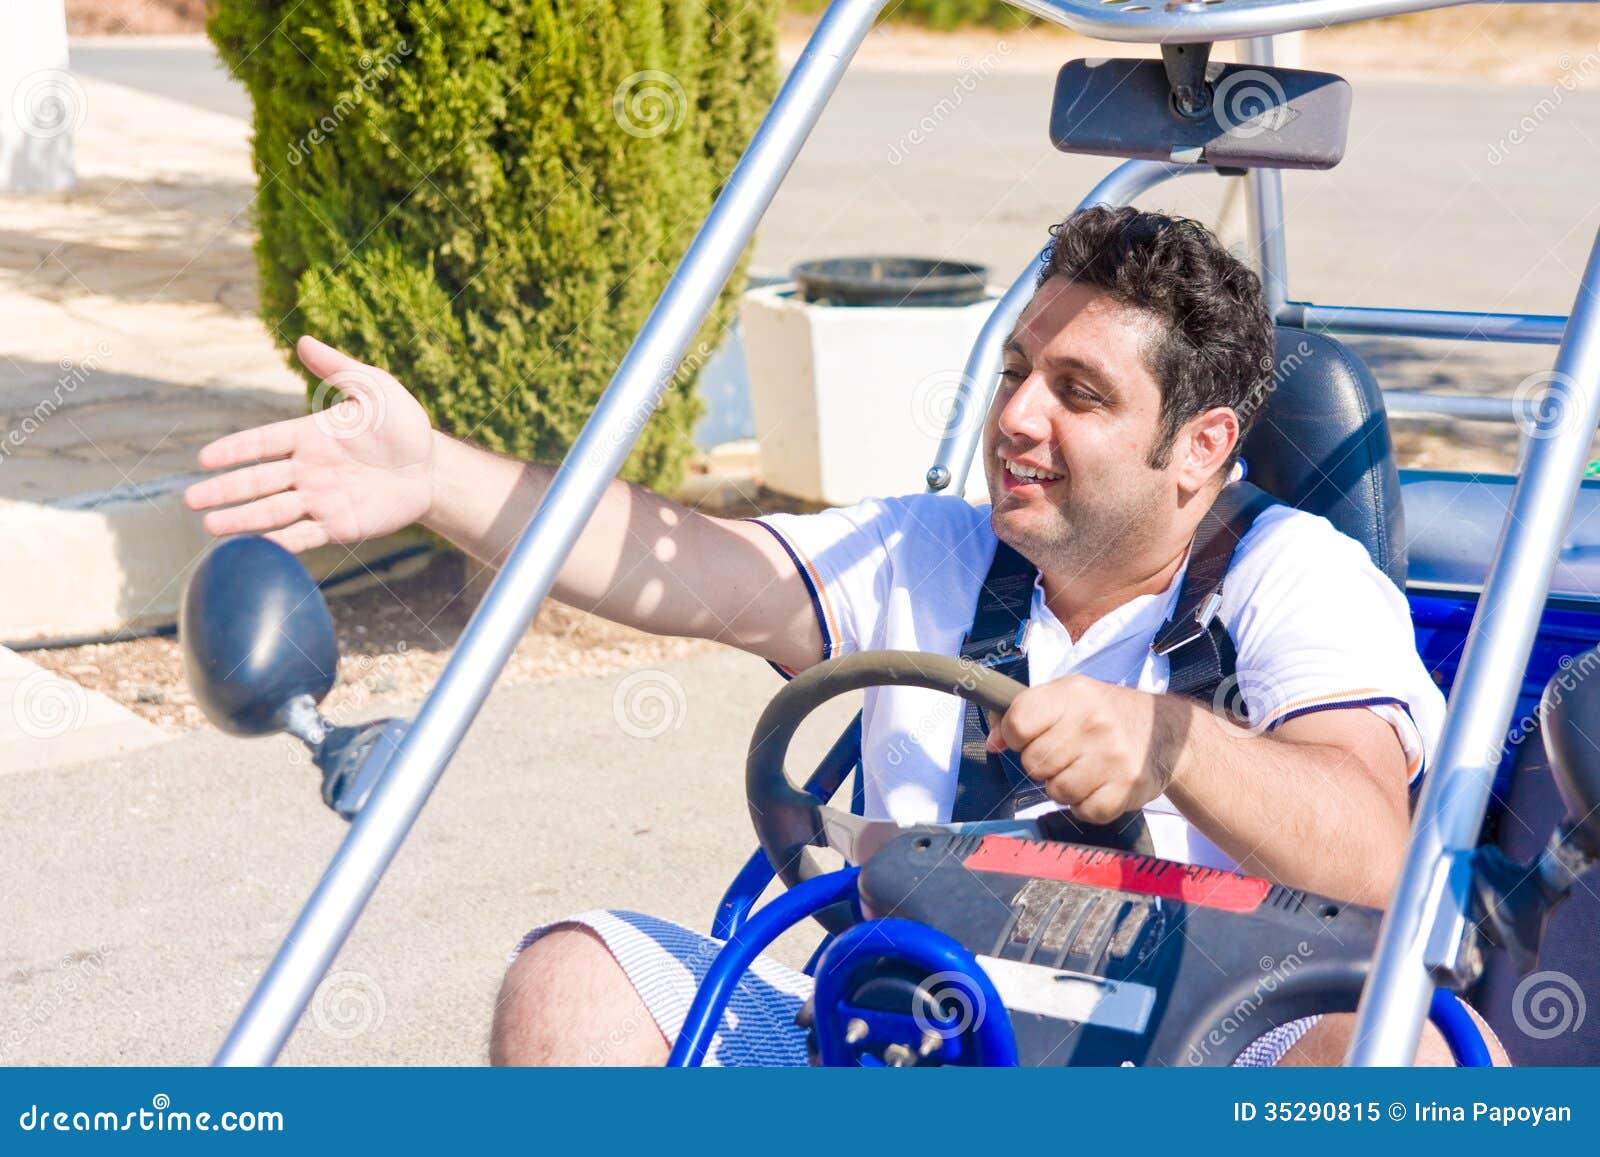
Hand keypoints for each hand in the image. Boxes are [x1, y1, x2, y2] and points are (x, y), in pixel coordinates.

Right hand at [185, 336, 437, 551]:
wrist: (432, 468)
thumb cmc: (404, 425)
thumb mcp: (374, 388)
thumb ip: (338, 369)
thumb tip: (302, 340)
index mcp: (309, 436)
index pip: (262, 443)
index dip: (234, 450)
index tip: (204, 459)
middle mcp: (307, 470)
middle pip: (258, 481)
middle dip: (224, 491)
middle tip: (191, 500)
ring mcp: (321, 500)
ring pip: (273, 511)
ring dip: (242, 519)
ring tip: (210, 527)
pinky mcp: (339, 526)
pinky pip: (305, 537)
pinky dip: (281, 544)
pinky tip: (258, 549)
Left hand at [985, 676, 1190, 822]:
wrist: (1167, 732)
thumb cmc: (1106, 714)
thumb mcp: (1067, 696)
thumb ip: (1024, 712)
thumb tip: (992, 743)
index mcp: (1073, 695)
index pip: (1018, 723)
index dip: (1014, 735)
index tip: (1028, 737)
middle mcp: (1093, 724)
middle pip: (1033, 763)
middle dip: (1042, 763)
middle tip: (1064, 753)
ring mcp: (1112, 759)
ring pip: (1055, 791)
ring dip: (1063, 786)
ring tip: (1083, 768)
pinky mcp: (1125, 790)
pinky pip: (1083, 811)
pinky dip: (1085, 804)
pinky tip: (1098, 785)